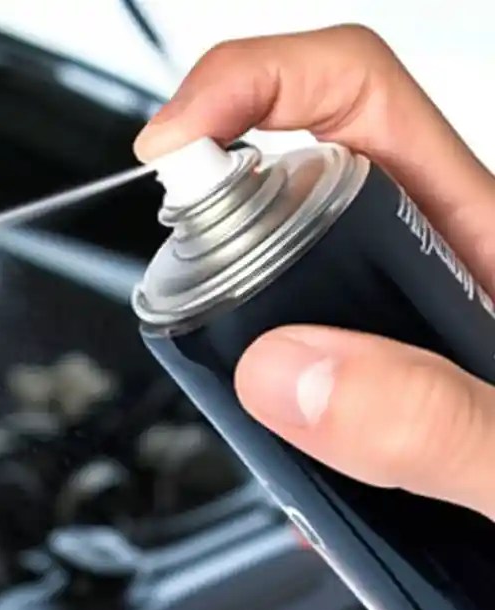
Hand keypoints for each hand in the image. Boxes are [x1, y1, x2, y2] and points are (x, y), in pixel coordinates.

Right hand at [133, 25, 494, 517]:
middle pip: (299, 183)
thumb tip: (287, 372)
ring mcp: (424, 329)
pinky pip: (316, 381)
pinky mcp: (411, 390)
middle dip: (223, 237)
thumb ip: (439, 423)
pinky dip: (287, 435)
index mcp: (492, 236)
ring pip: (295, 291)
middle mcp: (451, 264)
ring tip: (282, 451)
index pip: (354, 90)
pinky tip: (322, 501)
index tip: (174, 142)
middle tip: (203, 318)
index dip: (248, 82)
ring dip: (252, 359)